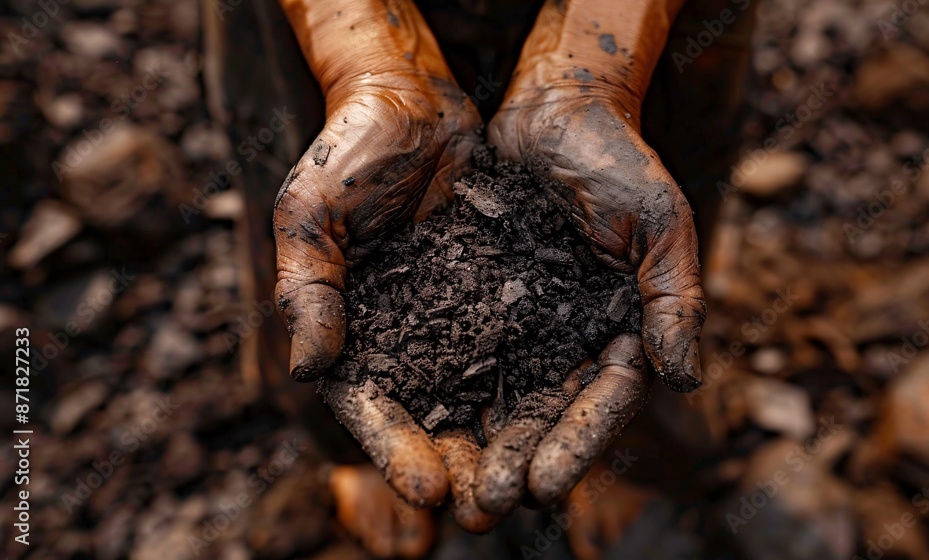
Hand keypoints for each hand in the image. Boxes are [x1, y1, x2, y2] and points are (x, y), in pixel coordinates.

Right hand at [274, 0, 495, 528]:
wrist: (415, 102)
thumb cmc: (349, 153)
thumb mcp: (312, 212)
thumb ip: (308, 288)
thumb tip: (309, 369)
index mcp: (352, 333)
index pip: (371, 410)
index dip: (396, 452)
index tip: (430, 487)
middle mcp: (407, 340)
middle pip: (434, 421)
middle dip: (462, 468)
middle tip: (491, 508)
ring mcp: (458, 322)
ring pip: (485, 399)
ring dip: (507, 445)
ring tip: (534, 487)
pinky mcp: (504, 299)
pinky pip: (526, 351)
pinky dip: (543, 389)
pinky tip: (565, 422)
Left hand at [472, 0, 703, 512]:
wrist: (554, 107)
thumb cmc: (619, 159)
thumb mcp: (660, 222)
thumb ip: (675, 298)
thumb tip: (687, 379)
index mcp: (620, 330)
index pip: (602, 404)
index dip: (576, 447)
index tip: (545, 487)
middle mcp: (568, 337)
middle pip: (544, 414)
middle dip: (515, 463)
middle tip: (484, 507)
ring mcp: (520, 321)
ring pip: (495, 395)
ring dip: (473, 444)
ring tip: (446, 490)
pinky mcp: (474, 299)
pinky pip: (453, 350)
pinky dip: (437, 389)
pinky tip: (414, 424)